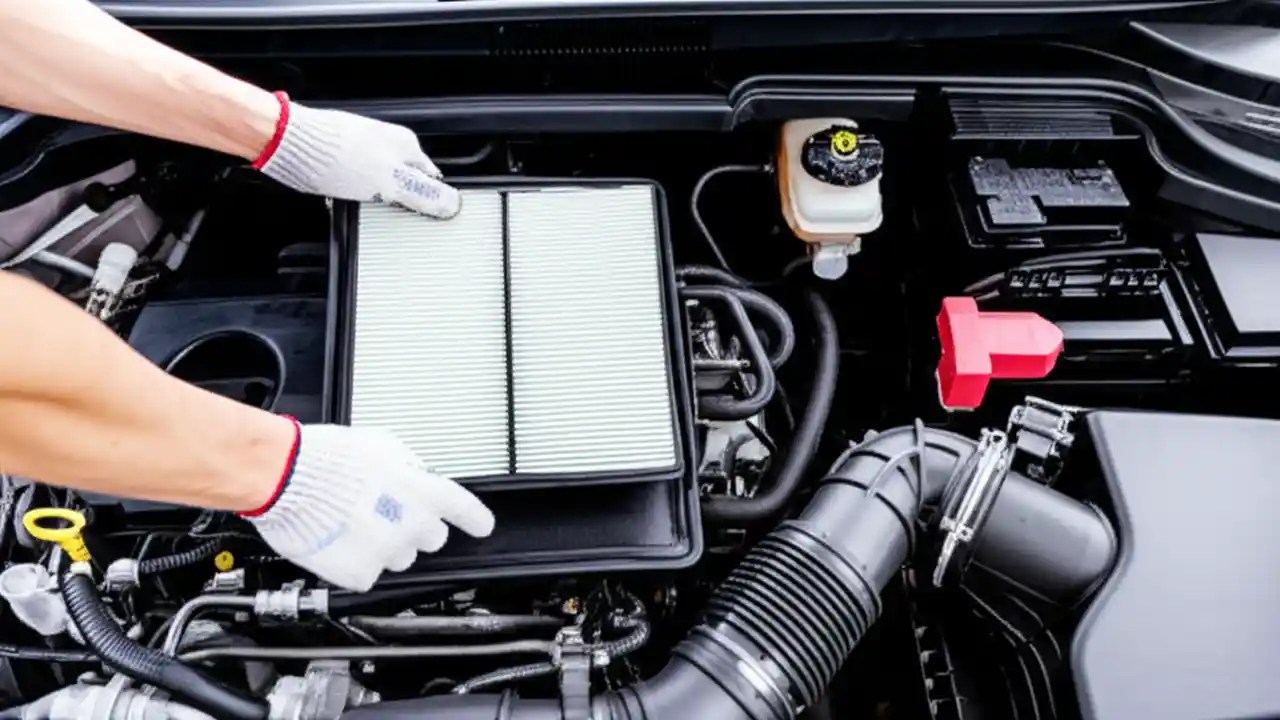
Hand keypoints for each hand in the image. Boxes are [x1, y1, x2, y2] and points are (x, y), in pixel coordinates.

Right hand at [240, 421, 494, 591]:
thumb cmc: (329, 457)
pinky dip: (355, 565)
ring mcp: (388, 552)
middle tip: (386, 516)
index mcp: (423, 491)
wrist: (289, 478)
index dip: (476, 520)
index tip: (482, 527)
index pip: (464, 509)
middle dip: (415, 529)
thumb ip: (409, 467)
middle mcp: (413, 524)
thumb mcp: (383, 446)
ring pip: (399, 558)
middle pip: (431, 538)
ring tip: (353, 526)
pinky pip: (367, 575)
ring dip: (384, 546)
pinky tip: (339, 545)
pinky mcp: (361, 573)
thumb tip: (416, 475)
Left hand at [252, 92, 460, 218]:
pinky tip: (343, 201)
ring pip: (378, 184)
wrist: (288, 144)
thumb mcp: (389, 182)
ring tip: (361, 208)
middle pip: (404, 181)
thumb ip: (422, 194)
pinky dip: (351, 195)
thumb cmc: (335, 157)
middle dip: (397, 201)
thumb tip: (451, 203)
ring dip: (371, 200)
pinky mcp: (340, 157)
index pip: (430, 178)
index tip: (425, 217)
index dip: (429, 200)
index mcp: (406, 145)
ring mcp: (363, 148)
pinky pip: (354, 183)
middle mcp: (386, 143)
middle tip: (388, 214)